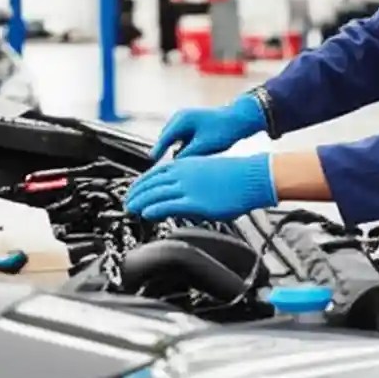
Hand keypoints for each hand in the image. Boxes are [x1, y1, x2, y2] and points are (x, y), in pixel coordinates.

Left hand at [124, 154, 276, 220]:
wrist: (251, 176)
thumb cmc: (234, 175)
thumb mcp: (206, 170)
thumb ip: (189, 178)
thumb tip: (182, 189)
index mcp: (185, 164)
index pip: (155, 172)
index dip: (141, 183)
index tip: (133, 190)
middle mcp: (183, 173)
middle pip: (151, 183)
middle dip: (135, 193)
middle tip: (127, 202)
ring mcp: (188, 187)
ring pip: (156, 194)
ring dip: (140, 202)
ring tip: (130, 209)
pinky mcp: (195, 202)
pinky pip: (169, 205)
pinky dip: (155, 208)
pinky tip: (146, 213)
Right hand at [150, 94, 266, 159]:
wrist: (241, 118)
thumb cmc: (224, 131)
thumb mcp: (204, 146)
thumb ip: (186, 156)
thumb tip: (173, 167)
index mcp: (181, 121)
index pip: (163, 140)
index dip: (157, 154)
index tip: (151, 167)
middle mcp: (180, 118)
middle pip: (166, 141)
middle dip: (166, 154)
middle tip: (164, 172)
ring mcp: (185, 121)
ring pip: (175, 141)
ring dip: (177, 152)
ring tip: (184, 166)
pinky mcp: (192, 126)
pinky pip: (182, 140)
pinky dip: (184, 149)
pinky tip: (194, 158)